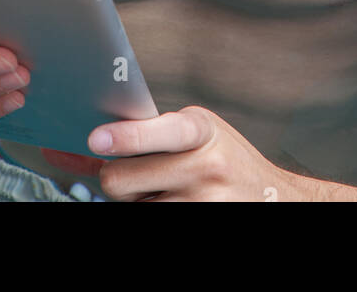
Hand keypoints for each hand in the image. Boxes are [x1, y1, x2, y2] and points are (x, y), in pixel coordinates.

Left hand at [85, 106, 303, 201]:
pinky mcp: (199, 225)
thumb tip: (84, 145)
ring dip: (135, 202)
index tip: (96, 139)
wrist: (272, 196)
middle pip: (122, 180)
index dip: (128, 136)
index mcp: (202, 131)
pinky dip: (149, 211)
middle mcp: (204, 168)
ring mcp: (203, 205)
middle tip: (128, 174)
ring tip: (161, 191)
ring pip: (131, 209)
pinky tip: (169, 202)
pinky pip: (149, 221)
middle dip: (113, 178)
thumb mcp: (195, 133)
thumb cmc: (223, 158)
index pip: (162, 131)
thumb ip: (148, 134)